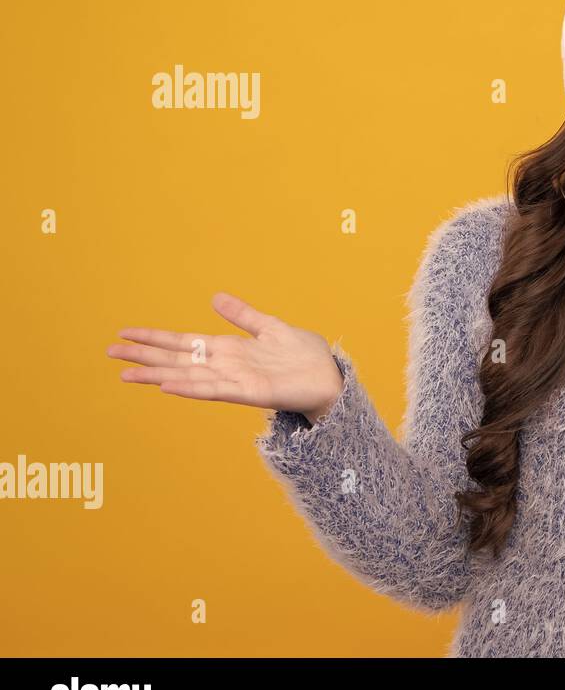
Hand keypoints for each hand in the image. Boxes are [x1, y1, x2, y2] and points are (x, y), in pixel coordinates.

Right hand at [106, 292, 344, 422]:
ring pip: (188, 376)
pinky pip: (215, 390)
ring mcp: (236, 380)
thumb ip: (242, 315)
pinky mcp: (252, 392)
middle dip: (144, 356)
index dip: (155, 338)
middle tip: (109, 353)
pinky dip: (191, 387)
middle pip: (177, 359)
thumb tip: (214, 298)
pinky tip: (168, 385)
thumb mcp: (269, 327)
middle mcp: (226, 366)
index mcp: (229, 350)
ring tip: (127, 373)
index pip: (183, 342)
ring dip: (157, 375)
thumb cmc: (304, 356)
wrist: (330, 376)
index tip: (125, 334)